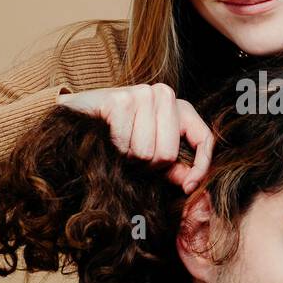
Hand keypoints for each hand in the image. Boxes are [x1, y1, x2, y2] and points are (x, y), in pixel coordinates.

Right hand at [58, 84, 213, 192]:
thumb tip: (190, 186)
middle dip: (148, 166)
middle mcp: (165, 95)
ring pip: (145, 152)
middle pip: (168, 153)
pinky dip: (114, 149)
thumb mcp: (151, 151)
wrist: (78, 114)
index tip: (188, 189)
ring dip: (127, 158)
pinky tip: (107, 137)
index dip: (200, 167)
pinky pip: (124, 143)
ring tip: (120, 147)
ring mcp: (143, 93)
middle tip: (133, 159)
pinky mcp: (120, 99)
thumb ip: (173, 168)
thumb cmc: (118, 134)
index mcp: (180, 107)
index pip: (205, 139)